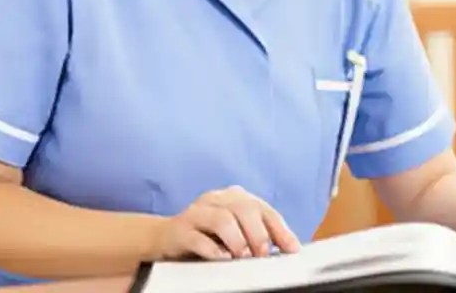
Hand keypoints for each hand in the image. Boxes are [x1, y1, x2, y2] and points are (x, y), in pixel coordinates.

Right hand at [154, 185, 301, 260]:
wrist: (163, 238)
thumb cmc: (206, 236)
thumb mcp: (234, 232)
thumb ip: (255, 234)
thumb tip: (284, 248)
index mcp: (234, 197)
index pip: (264, 209)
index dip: (280, 229)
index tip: (291, 249)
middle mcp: (216, 199)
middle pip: (244, 209)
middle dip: (258, 234)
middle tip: (263, 254)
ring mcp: (196, 212)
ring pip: (222, 219)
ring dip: (237, 240)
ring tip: (243, 257)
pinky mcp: (179, 230)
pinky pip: (197, 237)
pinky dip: (212, 249)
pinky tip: (222, 258)